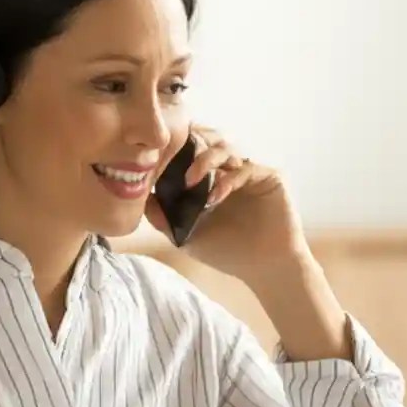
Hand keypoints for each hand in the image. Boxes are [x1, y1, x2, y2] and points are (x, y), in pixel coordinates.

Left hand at [145, 124, 309, 287]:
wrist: (263, 268)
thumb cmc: (227, 251)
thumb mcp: (186, 235)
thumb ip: (163, 216)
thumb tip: (137, 197)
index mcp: (209, 176)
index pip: (190, 147)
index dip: (174, 146)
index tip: (155, 155)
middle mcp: (229, 168)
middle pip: (208, 138)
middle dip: (189, 143)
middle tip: (172, 157)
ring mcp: (249, 170)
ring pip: (226, 147)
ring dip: (205, 159)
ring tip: (190, 180)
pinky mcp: (268, 176)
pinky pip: (245, 168)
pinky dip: (227, 180)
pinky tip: (215, 198)